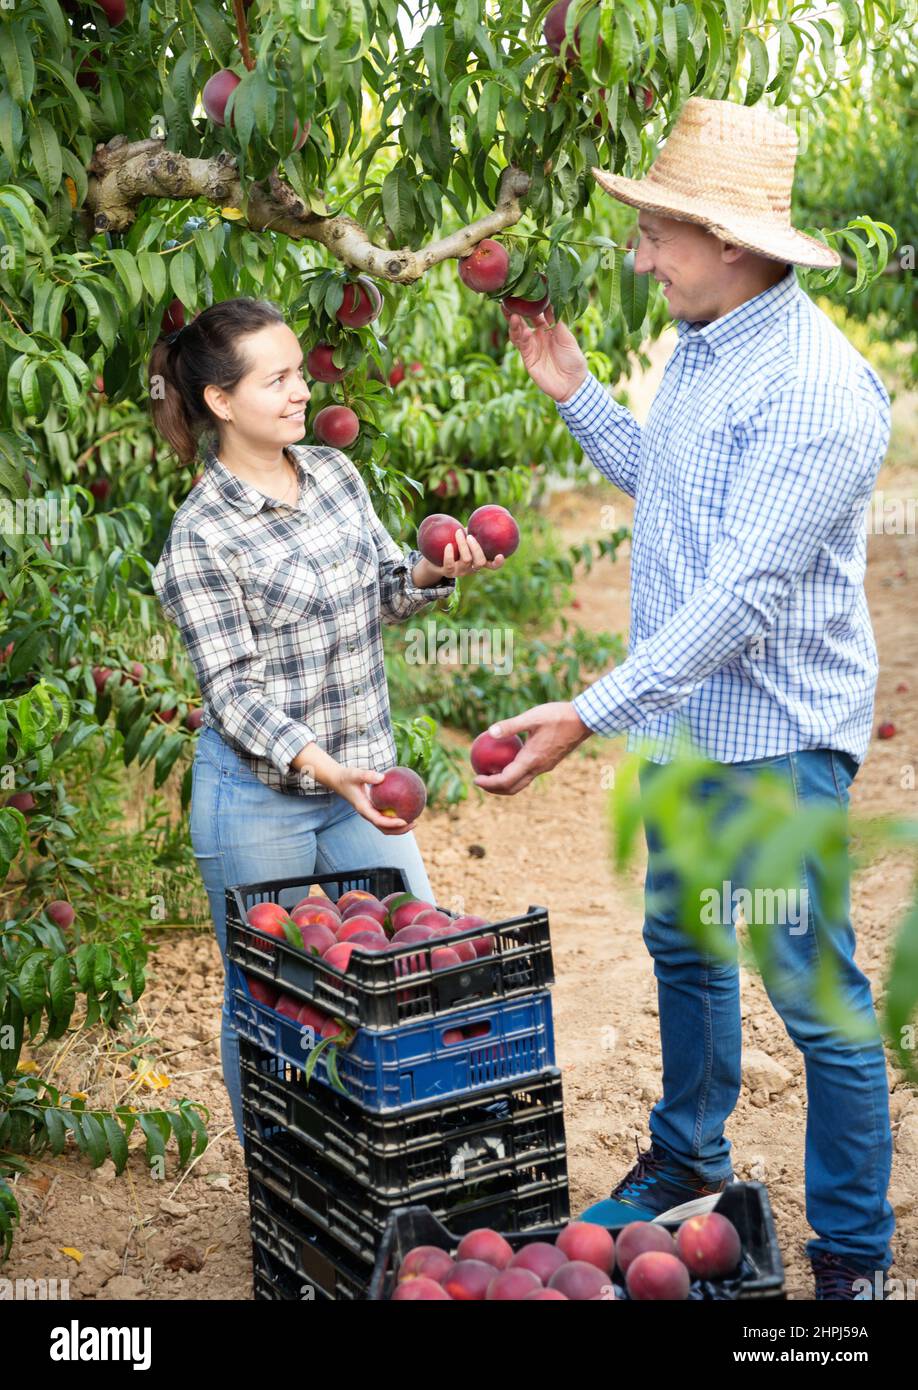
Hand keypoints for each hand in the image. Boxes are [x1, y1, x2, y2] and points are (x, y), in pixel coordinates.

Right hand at [330, 766, 418, 834]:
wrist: (339, 781)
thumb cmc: (347, 776)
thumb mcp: (355, 773)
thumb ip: (367, 775)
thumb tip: (383, 777)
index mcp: (363, 809)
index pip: (379, 821)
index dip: (392, 824)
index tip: (404, 821)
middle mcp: (368, 814)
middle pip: (385, 829)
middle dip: (400, 830)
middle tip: (415, 823)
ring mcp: (371, 813)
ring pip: (386, 825)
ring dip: (400, 826)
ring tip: (415, 820)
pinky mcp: (374, 809)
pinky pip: (387, 815)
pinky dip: (397, 815)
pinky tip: (408, 807)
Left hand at [439, 527, 504, 578]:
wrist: (435, 558)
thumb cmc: (453, 544)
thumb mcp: (464, 536)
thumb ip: (474, 529)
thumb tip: (483, 513)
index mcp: (478, 561)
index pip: (492, 566)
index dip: (498, 563)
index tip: (500, 555)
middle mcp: (471, 569)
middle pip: (480, 562)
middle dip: (477, 548)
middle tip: (470, 536)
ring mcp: (460, 572)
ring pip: (466, 560)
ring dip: (463, 545)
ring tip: (458, 532)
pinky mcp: (448, 572)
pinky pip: (450, 564)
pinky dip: (449, 554)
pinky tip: (448, 545)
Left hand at [473, 701, 592, 795]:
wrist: (584, 720)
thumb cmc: (558, 716)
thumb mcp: (532, 717)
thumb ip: (510, 726)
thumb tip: (489, 732)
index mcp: (532, 760)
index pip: (506, 780)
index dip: (489, 783)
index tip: (475, 778)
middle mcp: (539, 768)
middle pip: (513, 787)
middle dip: (494, 789)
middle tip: (480, 780)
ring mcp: (545, 767)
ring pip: (522, 782)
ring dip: (505, 783)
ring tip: (491, 774)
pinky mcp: (550, 762)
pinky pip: (529, 773)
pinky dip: (515, 773)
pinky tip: (508, 760)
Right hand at [500, 302, 588, 402]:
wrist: (572, 385)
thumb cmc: (574, 360)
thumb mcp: (567, 337)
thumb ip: (556, 322)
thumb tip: (550, 302)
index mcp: (549, 328)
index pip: (537, 312)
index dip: (532, 301)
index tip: (528, 288)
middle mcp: (538, 335)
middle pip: (524, 319)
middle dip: (516, 309)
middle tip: (509, 297)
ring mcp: (532, 346)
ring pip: (518, 331)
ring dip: (514, 321)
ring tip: (510, 310)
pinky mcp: (527, 358)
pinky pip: (520, 344)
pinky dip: (518, 334)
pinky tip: (519, 326)